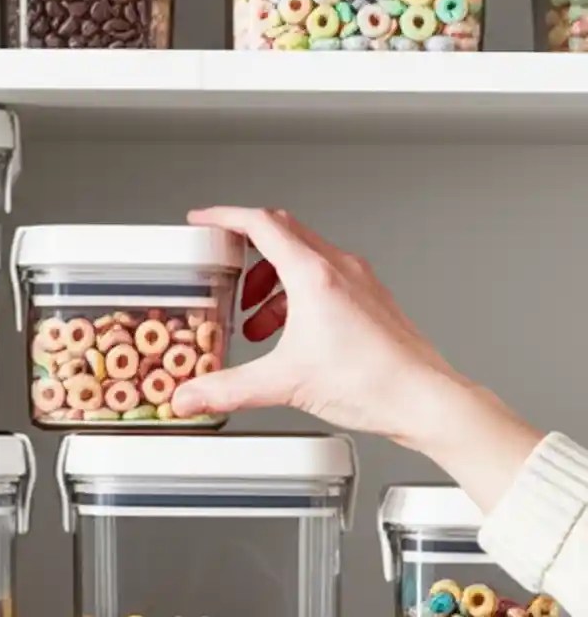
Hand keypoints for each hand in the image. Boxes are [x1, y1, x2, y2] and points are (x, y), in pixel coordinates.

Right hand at [171, 207, 539, 509]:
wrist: (426, 401)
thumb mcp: (285, 383)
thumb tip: (191, 396)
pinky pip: (323, 280)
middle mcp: (339, 269)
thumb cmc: (374, 382)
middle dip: (246, 252)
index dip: (224, 217)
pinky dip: (296, 295)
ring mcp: (358, 281)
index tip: (204, 221)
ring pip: (303, 258)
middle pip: (281, 234)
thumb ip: (228, 389)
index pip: (260, 224)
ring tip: (255, 317)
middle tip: (224, 266)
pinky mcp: (370, 299)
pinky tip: (291, 332)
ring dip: (271, 280)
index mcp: (314, 275)